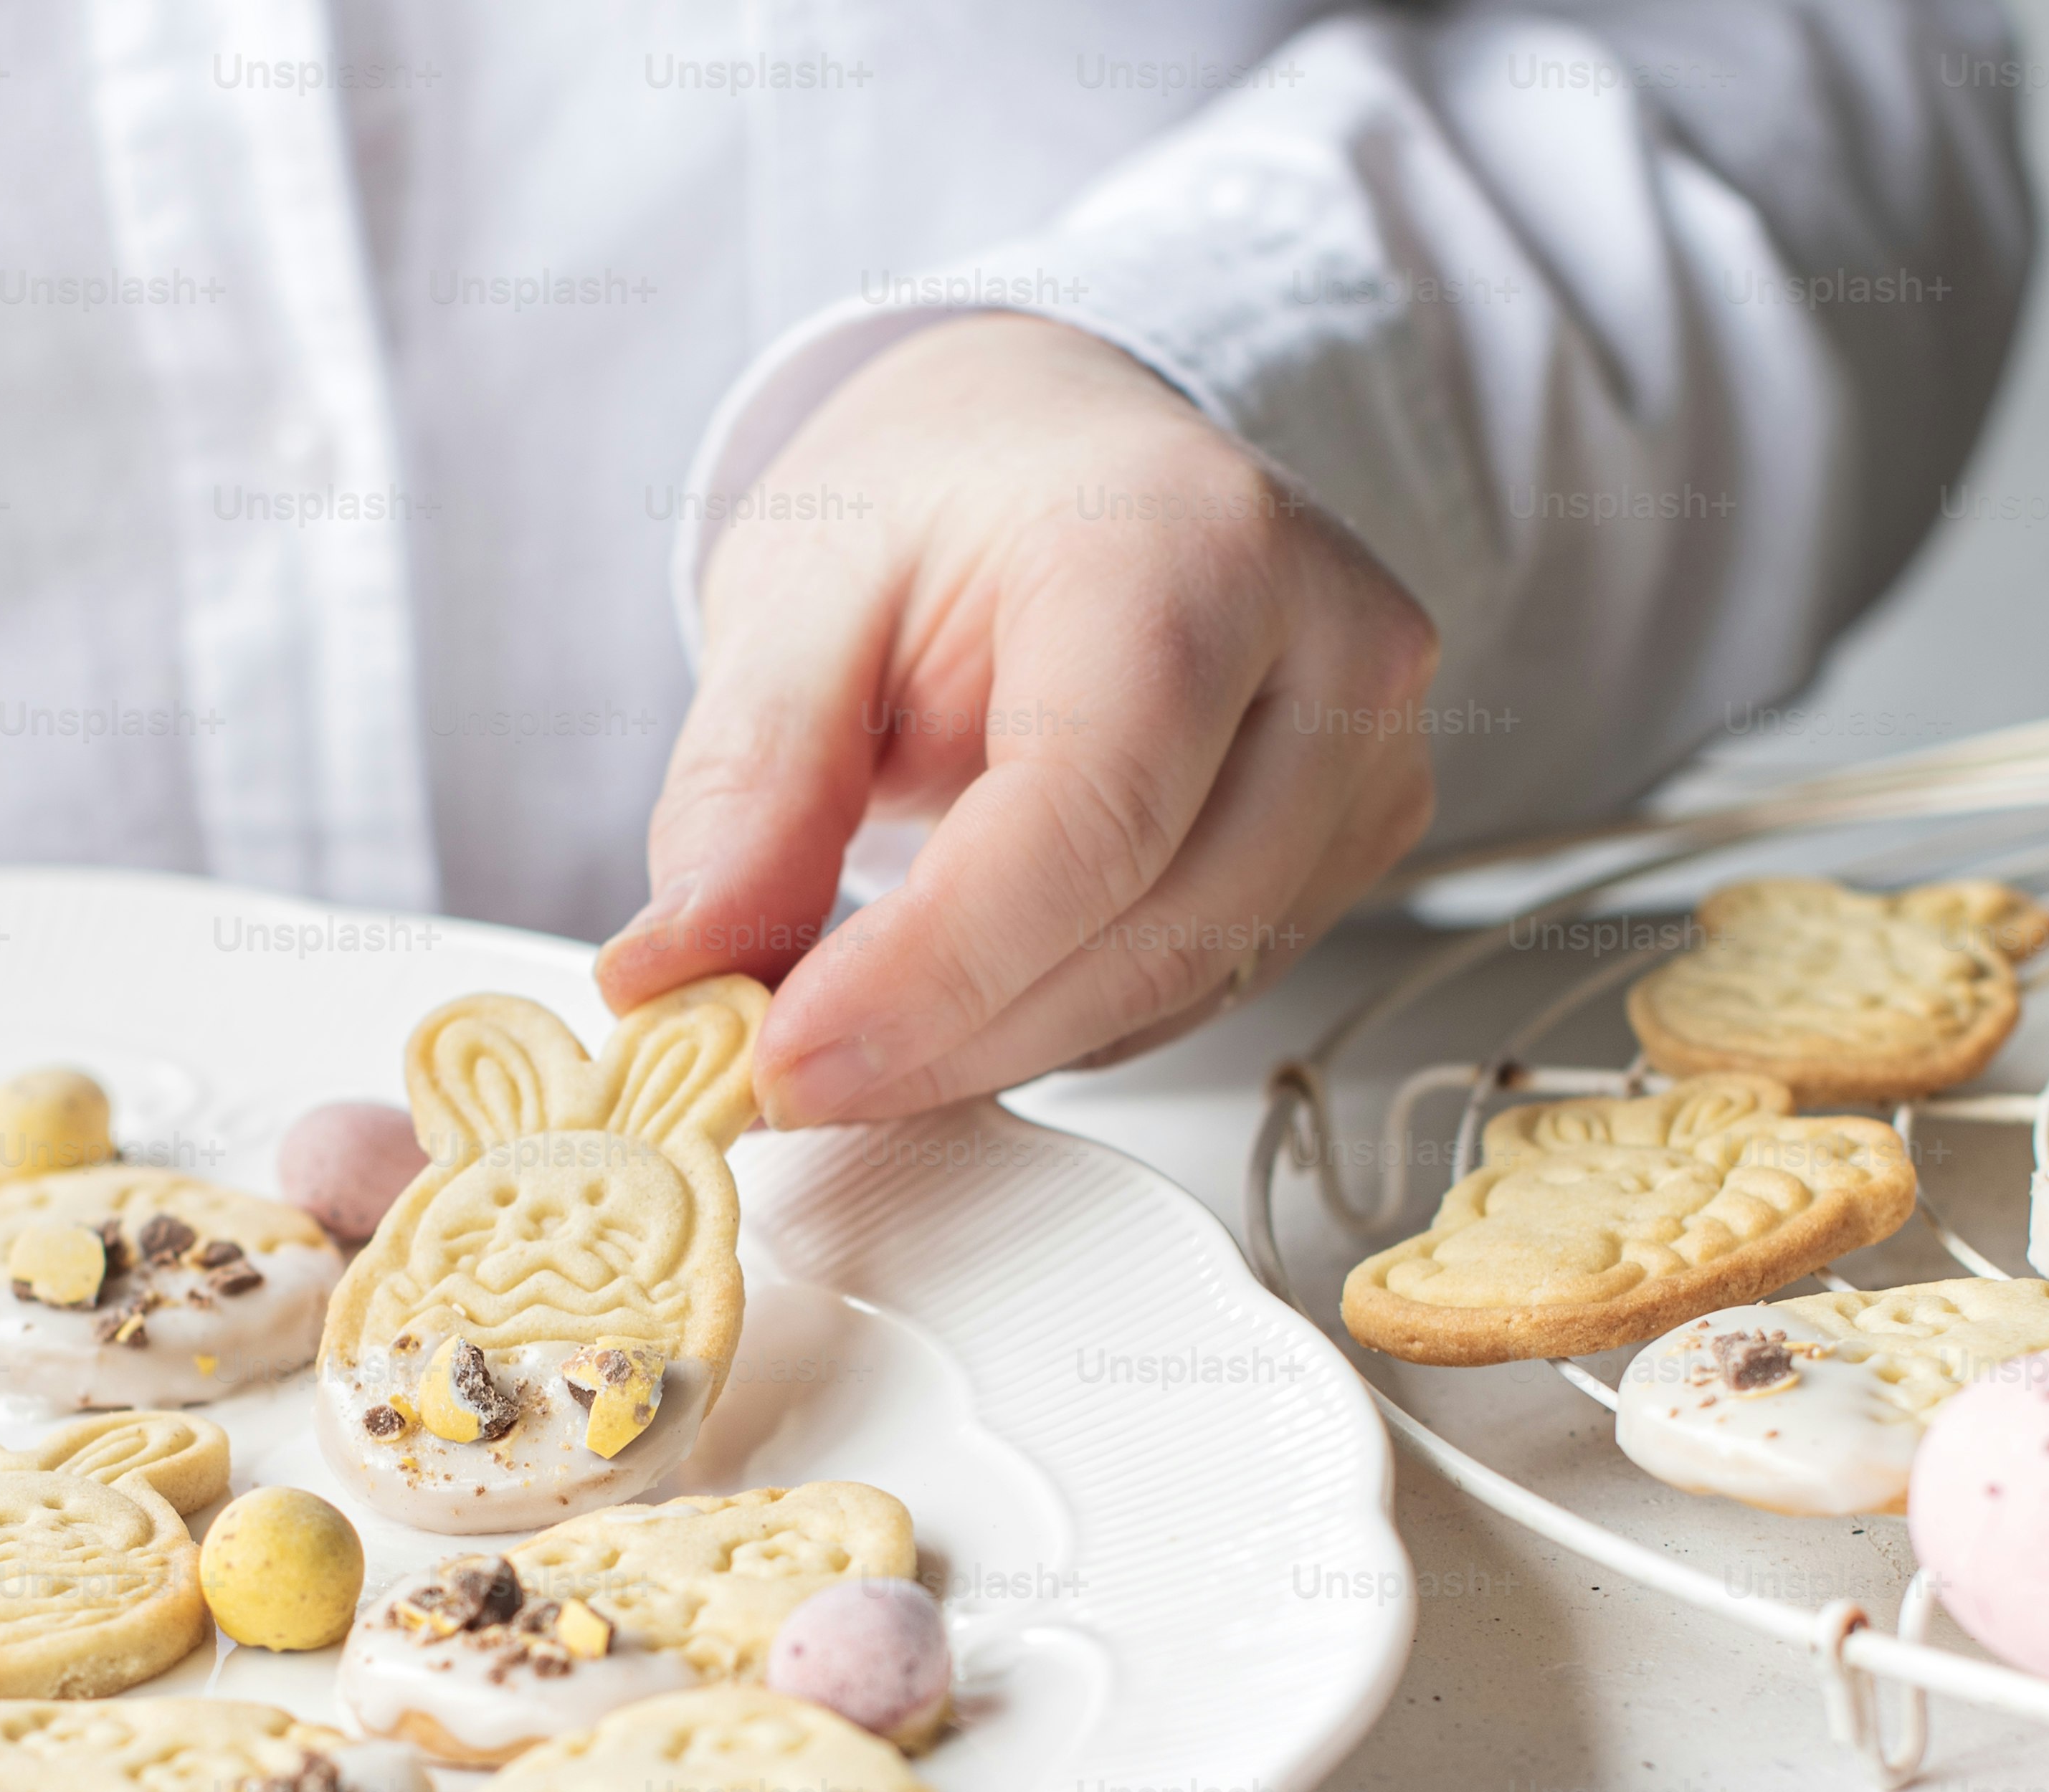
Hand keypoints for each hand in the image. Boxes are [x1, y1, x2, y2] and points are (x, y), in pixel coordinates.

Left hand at [601, 313, 1440, 1127]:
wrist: (1056, 455)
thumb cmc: (942, 504)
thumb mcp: (796, 600)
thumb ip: (745, 790)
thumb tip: (676, 975)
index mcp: (1192, 544)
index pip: (1089, 814)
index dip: (934, 973)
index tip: (783, 1060)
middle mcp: (1328, 647)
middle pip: (1151, 929)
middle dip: (946, 1038)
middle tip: (777, 1079)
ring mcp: (1372, 751)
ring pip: (1186, 986)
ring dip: (998, 1044)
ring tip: (849, 1020)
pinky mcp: (1357, 838)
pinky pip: (1207, 988)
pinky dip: (1063, 1019)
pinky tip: (962, 986)